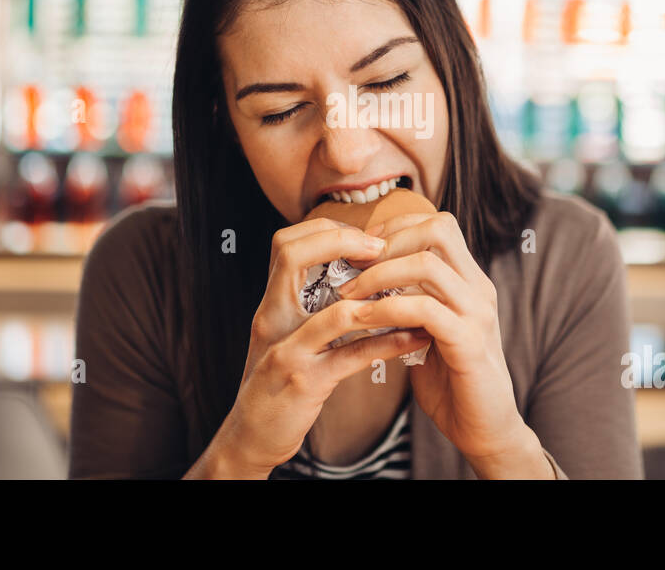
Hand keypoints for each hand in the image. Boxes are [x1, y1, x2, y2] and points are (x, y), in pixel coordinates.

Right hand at [199, 218, 433, 477]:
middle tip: (383, 250)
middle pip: (293, 255)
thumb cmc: (276, 381)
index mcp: (271, 304)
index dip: (325, 230)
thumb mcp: (283, 335)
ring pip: (335, 311)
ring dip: (379, 297)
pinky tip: (414, 338)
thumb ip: (306, 305)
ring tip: (412, 289)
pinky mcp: (306, 382)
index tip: (362, 238)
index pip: (284, 243)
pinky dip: (388, 344)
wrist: (250, 435)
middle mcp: (273, 318)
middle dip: (342, 242)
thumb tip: (351, 273)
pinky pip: (353, 356)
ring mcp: (288, 350)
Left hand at [335, 211, 544, 474]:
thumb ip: (411, 303)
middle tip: (351, 265)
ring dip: (379, 274)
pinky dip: (388, 309)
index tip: (361, 249)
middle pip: (437, 229)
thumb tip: (368, 280)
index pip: (438, 225)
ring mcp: (478, 314)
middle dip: (387, 241)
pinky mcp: (469, 343)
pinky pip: (425, 310)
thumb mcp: (428, 331)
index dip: (396, 228)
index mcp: (470, 281)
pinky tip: (364, 320)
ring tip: (349, 293)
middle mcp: (478, 289)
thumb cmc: (451, 381)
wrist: (485, 430)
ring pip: (427, 264)